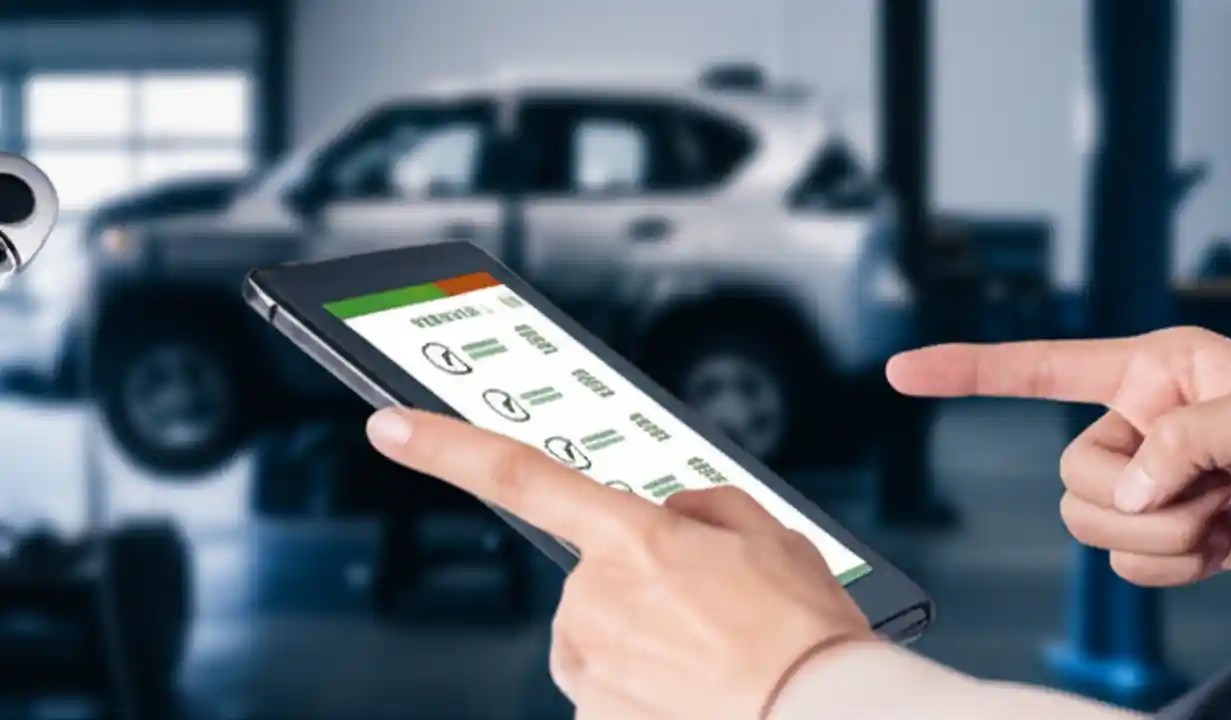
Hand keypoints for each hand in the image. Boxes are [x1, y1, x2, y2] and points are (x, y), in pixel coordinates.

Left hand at [365, 408, 872, 718]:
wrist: (822, 714)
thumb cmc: (800, 630)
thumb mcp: (769, 532)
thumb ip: (704, 506)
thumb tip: (673, 515)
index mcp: (631, 535)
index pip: (517, 476)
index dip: (443, 448)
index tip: (388, 426)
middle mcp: (594, 597)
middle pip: (587, 580)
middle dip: (632, 588)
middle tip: (705, 611)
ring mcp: (589, 664)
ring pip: (593, 639)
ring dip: (635, 643)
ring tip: (707, 658)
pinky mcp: (592, 719)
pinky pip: (604, 692)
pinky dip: (640, 692)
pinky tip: (693, 694)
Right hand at [887, 326, 1230, 584]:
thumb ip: (1181, 436)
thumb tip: (1128, 487)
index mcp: (1155, 371)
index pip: (1042, 366)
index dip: (968, 370)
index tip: (901, 371)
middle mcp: (1140, 423)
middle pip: (1069, 472)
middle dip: (1138, 498)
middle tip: (1208, 491)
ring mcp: (1152, 481)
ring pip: (1089, 522)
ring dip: (1160, 536)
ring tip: (1222, 517)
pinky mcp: (1168, 534)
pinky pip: (1123, 563)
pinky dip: (1171, 567)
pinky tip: (1220, 546)